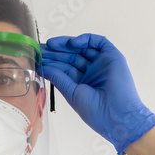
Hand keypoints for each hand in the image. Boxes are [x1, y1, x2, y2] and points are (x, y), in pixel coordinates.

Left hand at [39, 33, 154, 154]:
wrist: (116, 115)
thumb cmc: (96, 112)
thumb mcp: (71, 93)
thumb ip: (58, 77)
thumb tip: (43, 67)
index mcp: (82, 84)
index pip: (64, 68)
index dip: (51, 62)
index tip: (37, 58)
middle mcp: (92, 72)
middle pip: (71, 57)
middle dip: (55, 52)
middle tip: (40, 48)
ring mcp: (102, 64)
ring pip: (82, 48)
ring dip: (66, 44)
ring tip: (51, 44)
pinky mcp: (112, 56)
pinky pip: (98, 42)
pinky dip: (85, 40)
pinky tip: (72, 43)